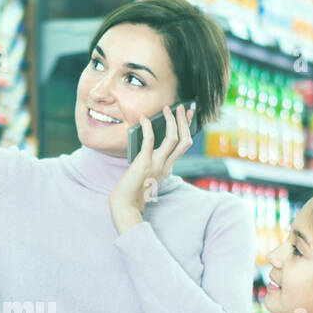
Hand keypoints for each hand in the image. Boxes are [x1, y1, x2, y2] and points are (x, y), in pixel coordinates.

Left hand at [108, 101, 195, 233]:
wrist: (124, 205)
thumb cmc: (131, 191)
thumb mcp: (146, 175)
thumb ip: (151, 162)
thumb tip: (147, 142)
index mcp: (167, 170)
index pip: (184, 147)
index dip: (187, 129)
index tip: (188, 116)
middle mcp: (166, 167)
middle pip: (184, 141)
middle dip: (185, 122)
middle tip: (182, 107)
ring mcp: (156, 165)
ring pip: (173, 139)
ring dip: (172, 121)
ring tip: (168, 109)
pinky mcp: (143, 163)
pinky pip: (149, 140)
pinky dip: (148, 127)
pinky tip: (144, 118)